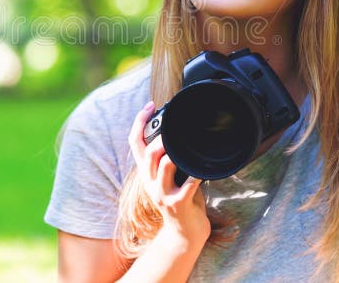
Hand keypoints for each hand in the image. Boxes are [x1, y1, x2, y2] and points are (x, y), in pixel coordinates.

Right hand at [128, 101, 210, 242]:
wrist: (184, 234)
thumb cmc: (182, 199)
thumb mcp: (170, 176)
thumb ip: (170, 158)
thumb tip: (181, 131)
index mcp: (147, 172)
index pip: (134, 143)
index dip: (139, 122)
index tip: (150, 104)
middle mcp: (150, 182)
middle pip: (147, 153)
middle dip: (160, 137)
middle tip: (173, 124)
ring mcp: (163, 194)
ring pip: (163, 167)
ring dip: (174, 153)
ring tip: (184, 145)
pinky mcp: (178, 204)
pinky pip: (188, 185)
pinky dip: (197, 175)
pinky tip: (203, 170)